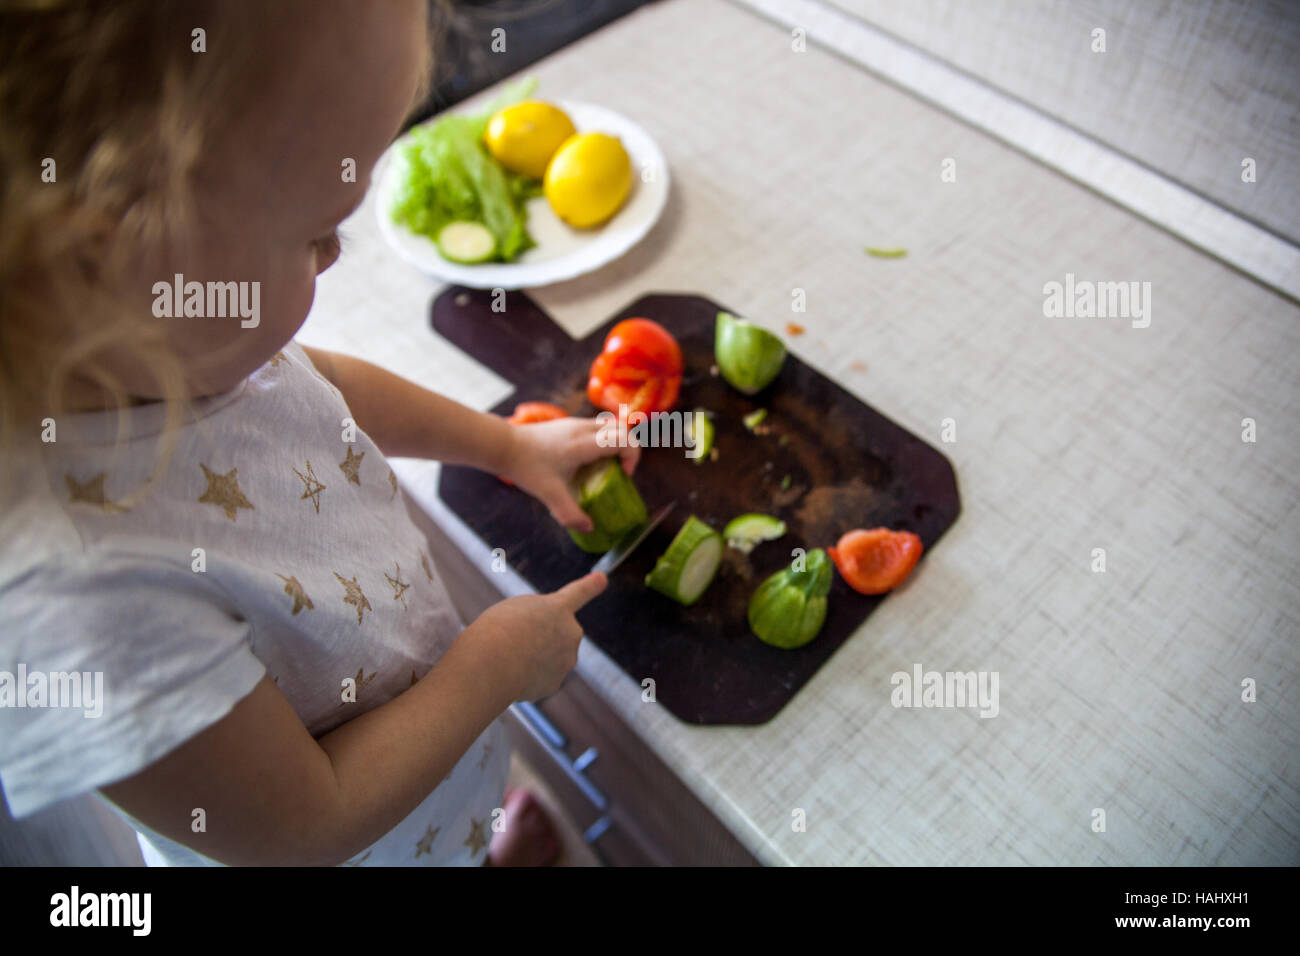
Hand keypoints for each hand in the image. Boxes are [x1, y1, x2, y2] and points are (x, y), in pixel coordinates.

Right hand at [466, 572, 607, 700]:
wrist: (491, 665)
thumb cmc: (496, 631)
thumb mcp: (514, 610)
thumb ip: (537, 621)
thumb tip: (546, 646)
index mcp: (559, 607)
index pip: (579, 592)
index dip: (590, 585)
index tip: (602, 579)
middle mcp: (570, 632)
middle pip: (556, 632)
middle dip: (540, 636)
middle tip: (514, 638)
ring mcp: (566, 660)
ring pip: (547, 657)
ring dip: (531, 657)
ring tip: (509, 656)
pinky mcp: (554, 684)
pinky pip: (539, 677)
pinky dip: (525, 677)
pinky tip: (511, 674)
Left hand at [498, 417, 638, 532]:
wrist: (503, 445)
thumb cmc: (527, 467)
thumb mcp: (549, 494)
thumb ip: (570, 514)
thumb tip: (589, 529)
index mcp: (584, 443)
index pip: (625, 439)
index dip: (633, 457)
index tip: (623, 475)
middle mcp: (583, 428)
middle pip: (622, 429)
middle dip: (629, 450)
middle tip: (619, 472)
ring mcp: (575, 423)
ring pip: (609, 427)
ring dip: (615, 445)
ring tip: (603, 468)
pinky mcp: (568, 424)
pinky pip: (596, 429)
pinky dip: (602, 442)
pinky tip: (586, 462)